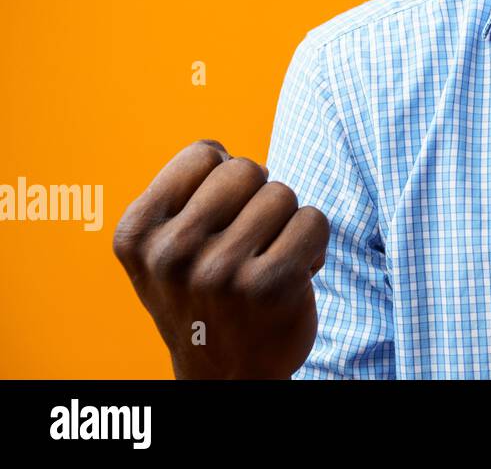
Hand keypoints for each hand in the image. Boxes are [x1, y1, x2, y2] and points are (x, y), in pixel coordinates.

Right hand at [112, 140, 328, 378]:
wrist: (227, 375)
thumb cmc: (204, 294)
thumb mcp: (164, 247)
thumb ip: (185, 193)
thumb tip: (234, 157)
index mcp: (137, 234)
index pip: (204, 154)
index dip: (223, 178)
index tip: (217, 218)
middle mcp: (172, 253)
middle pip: (246, 169)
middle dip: (257, 196)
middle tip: (249, 239)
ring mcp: (219, 272)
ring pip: (283, 193)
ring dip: (286, 222)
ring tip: (267, 259)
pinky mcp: (270, 286)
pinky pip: (313, 220)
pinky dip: (314, 242)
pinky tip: (293, 274)